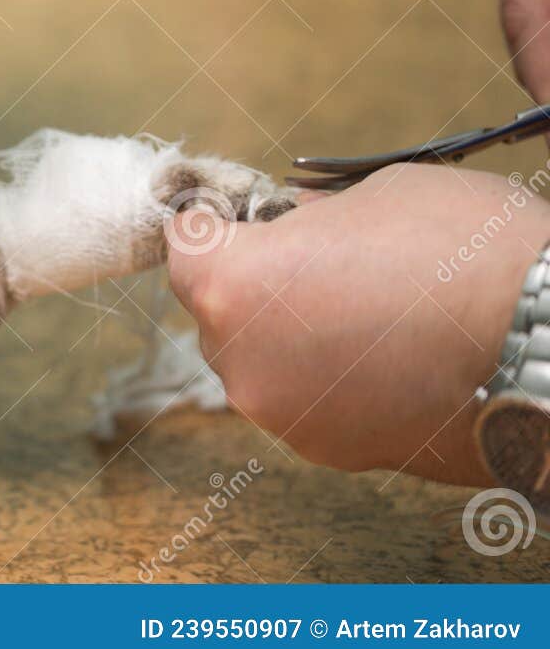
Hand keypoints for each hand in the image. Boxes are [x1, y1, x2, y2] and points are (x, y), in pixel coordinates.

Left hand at [166, 164, 539, 483]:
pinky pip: (307, 401)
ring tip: (369, 313)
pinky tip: (389, 359)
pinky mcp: (328, 452)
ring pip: (261, 360)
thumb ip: (308, 216)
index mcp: (229, 283)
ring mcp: (281, 413)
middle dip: (256, 283)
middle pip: (218, 309)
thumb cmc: (463, 255)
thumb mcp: (373, 196)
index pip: (184, 246)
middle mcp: (237, 358)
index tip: (248, 217)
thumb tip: (290, 225)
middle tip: (322, 262)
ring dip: (293, 336)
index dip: (216, 225)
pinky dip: (331, 380)